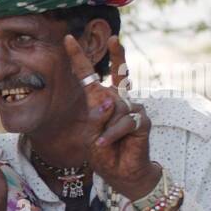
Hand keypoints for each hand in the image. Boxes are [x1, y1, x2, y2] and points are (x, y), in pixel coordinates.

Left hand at [64, 34, 159, 200]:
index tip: (69, 40)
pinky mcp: (141, 121)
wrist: (121, 172)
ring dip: (105, 127)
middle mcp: (119, 100)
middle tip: (114, 38)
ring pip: (116, 108)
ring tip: (102, 142)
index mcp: (101, 100)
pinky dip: (112, 134)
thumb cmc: (104, 153)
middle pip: (119, 73)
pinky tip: (104, 143)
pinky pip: (124, 122)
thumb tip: (110, 101)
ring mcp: (132, 109)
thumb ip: (97, 117)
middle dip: (118, 55)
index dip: (80, 58)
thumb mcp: (91, 135)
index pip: (90, 77)